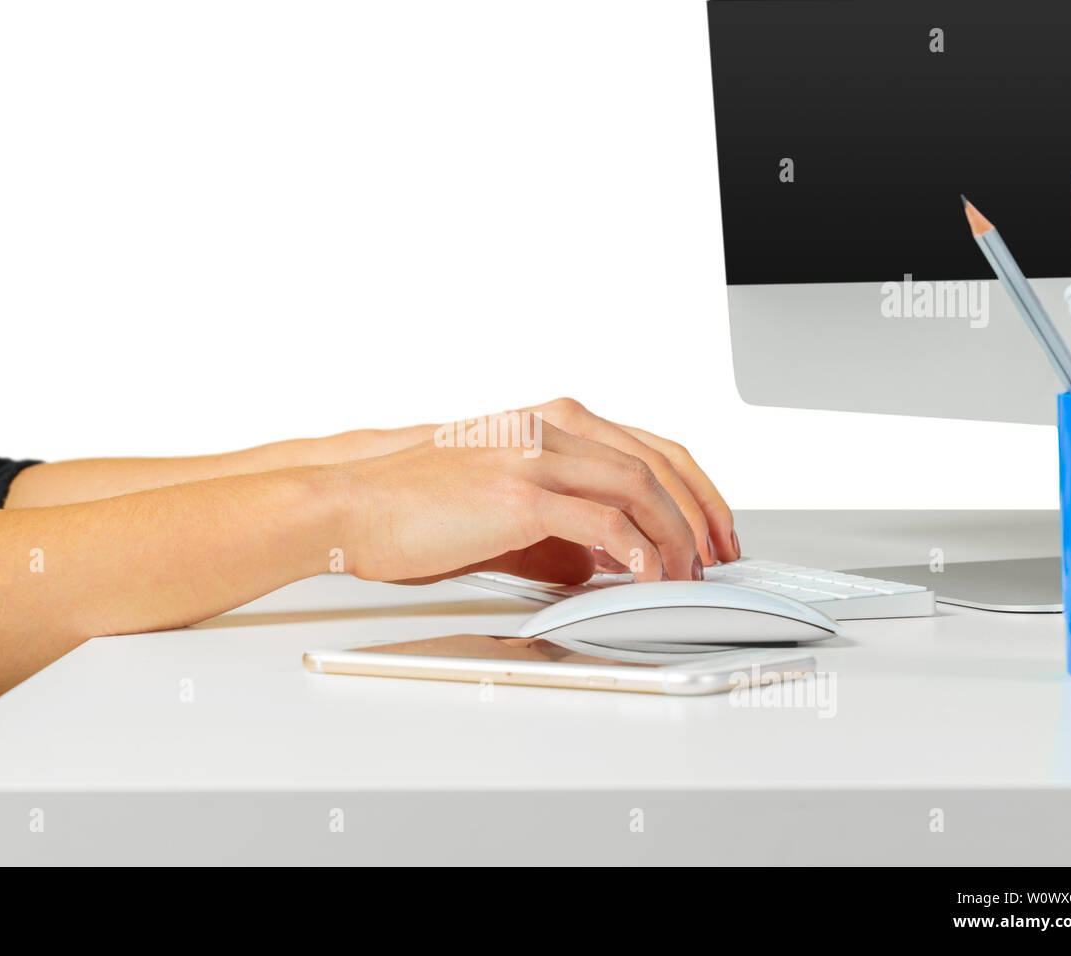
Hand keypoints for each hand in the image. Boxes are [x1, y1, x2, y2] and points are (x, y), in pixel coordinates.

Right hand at [333, 414, 702, 585]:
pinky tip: (647, 576)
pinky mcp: (519, 493)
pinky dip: (638, 550)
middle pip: (657, 462)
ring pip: (638, 487)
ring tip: (685, 576)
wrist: (354, 504)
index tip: (711, 529)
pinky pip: (602, 521)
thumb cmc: (416, 507)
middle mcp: (548, 427)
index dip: (693, 490)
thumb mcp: (503, 504)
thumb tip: (609, 558)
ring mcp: (534, 454)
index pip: (648, 446)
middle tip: (717, 557)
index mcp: (547, 421)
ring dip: (675, 536)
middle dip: (700, 514)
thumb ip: (561, 522)